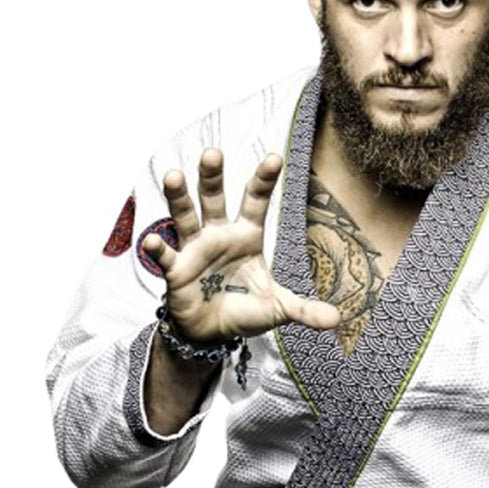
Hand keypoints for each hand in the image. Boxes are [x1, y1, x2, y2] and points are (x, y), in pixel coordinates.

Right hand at [144, 149, 340, 340]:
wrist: (213, 333)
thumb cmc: (244, 310)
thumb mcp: (278, 310)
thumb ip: (305, 311)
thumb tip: (337, 320)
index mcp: (246, 236)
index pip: (255, 201)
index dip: (263, 180)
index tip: (274, 157)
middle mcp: (219, 234)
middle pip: (214, 198)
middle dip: (212, 176)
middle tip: (212, 153)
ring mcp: (194, 249)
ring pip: (185, 215)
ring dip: (178, 196)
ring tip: (173, 175)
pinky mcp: (176, 269)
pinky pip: (165, 256)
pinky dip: (157, 248)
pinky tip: (151, 241)